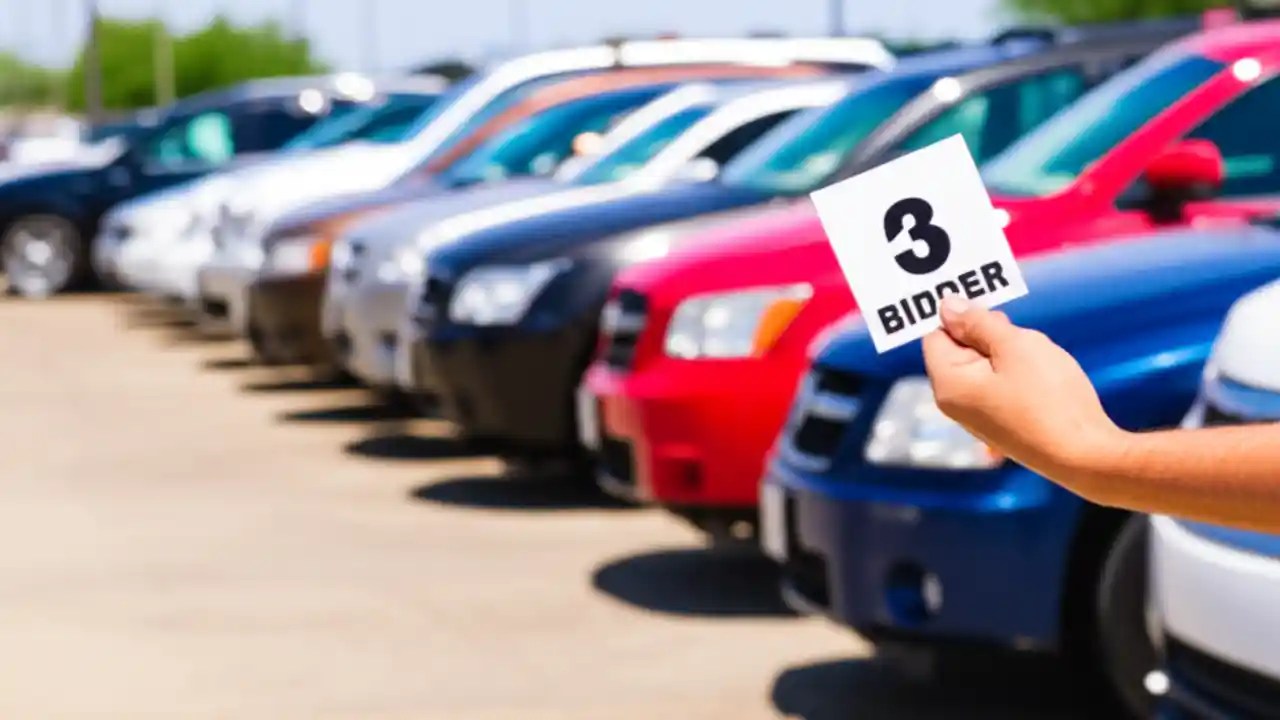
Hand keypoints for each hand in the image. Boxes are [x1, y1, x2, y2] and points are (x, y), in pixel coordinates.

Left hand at [922, 296, 1124, 475]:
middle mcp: (955, 403)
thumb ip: (977, 323)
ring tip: (1037, 362)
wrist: (1085, 455)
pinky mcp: (1000, 423)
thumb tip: (946, 306)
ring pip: (984, 366)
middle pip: (958, 350)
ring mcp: (978, 416)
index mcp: (948, 383)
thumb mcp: (1014, 346)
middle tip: (1020, 338)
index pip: (935, 335)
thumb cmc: (1050, 397)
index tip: (993, 309)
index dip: (961, 317)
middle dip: (987, 335)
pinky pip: (999, 385)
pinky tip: (1043, 379)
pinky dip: (1017, 374)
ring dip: (1007, 354)